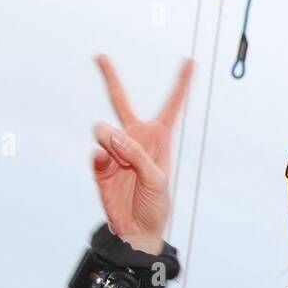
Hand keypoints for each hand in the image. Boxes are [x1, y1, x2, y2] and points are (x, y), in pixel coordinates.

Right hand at [91, 54, 194, 253]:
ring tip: (117, 158)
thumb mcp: (157, 180)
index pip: (172, 107)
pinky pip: (96, 153)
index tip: (190, 62)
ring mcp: (116, 151)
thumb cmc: (155, 206)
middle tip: (101, 57)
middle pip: (122, 102)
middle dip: (111, 79)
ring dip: (109, 141)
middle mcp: (136, 139)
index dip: (181, 85)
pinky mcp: (101, 165)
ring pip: (104, 130)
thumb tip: (110, 134)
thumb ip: (136, 155)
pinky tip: (106, 164)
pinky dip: (101, 158)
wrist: (136, 230)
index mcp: (160, 140)